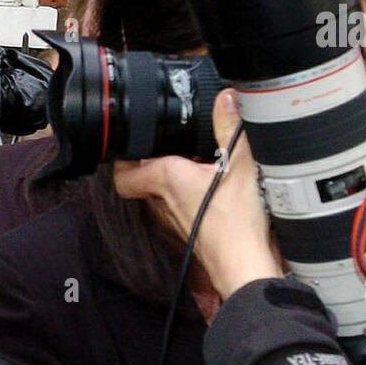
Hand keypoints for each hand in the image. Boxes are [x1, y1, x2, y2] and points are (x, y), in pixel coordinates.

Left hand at [112, 89, 281, 298]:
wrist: (243, 265)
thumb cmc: (236, 223)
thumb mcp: (241, 166)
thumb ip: (230, 128)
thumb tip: (225, 99)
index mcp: (165, 179)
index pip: (122, 170)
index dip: (122, 155)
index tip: (132, 140)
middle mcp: (161, 200)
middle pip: (140, 178)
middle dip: (149, 160)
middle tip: (166, 143)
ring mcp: (172, 218)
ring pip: (157, 193)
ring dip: (169, 177)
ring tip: (191, 160)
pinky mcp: (186, 230)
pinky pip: (176, 206)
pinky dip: (185, 194)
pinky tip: (209, 185)